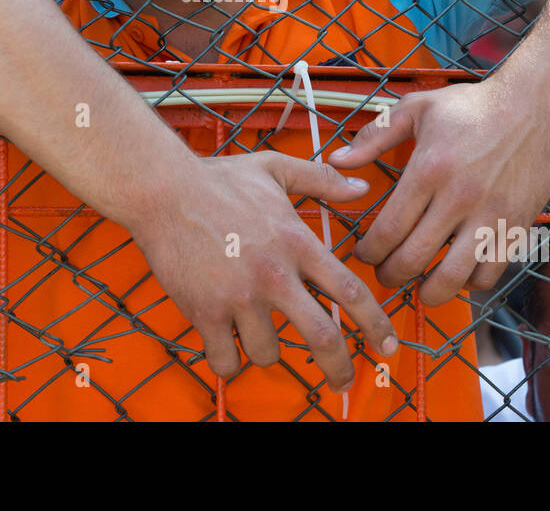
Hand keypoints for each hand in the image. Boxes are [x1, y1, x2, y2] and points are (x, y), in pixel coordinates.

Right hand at [129, 151, 399, 391]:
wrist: (161, 190)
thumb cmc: (217, 179)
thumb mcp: (275, 168)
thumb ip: (321, 179)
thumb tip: (362, 187)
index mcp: (297, 242)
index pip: (350, 291)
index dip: (376, 324)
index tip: (387, 345)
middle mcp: (274, 275)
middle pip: (323, 337)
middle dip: (339, 368)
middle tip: (342, 382)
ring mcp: (239, 297)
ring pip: (268, 353)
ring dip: (267, 352)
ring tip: (256, 335)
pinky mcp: (205, 312)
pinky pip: (225, 360)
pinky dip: (229, 362)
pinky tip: (227, 348)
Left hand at [329, 78, 549, 303]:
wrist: (531, 108)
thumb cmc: (470, 108)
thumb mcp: (415, 109)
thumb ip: (374, 137)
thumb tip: (337, 160)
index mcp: (428, 170)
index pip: (388, 229)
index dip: (369, 252)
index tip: (364, 254)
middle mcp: (459, 198)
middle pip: (414, 259)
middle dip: (391, 275)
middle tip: (385, 275)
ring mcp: (490, 215)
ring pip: (454, 276)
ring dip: (430, 292)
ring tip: (420, 289)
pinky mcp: (515, 225)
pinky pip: (491, 272)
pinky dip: (471, 283)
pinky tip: (458, 274)